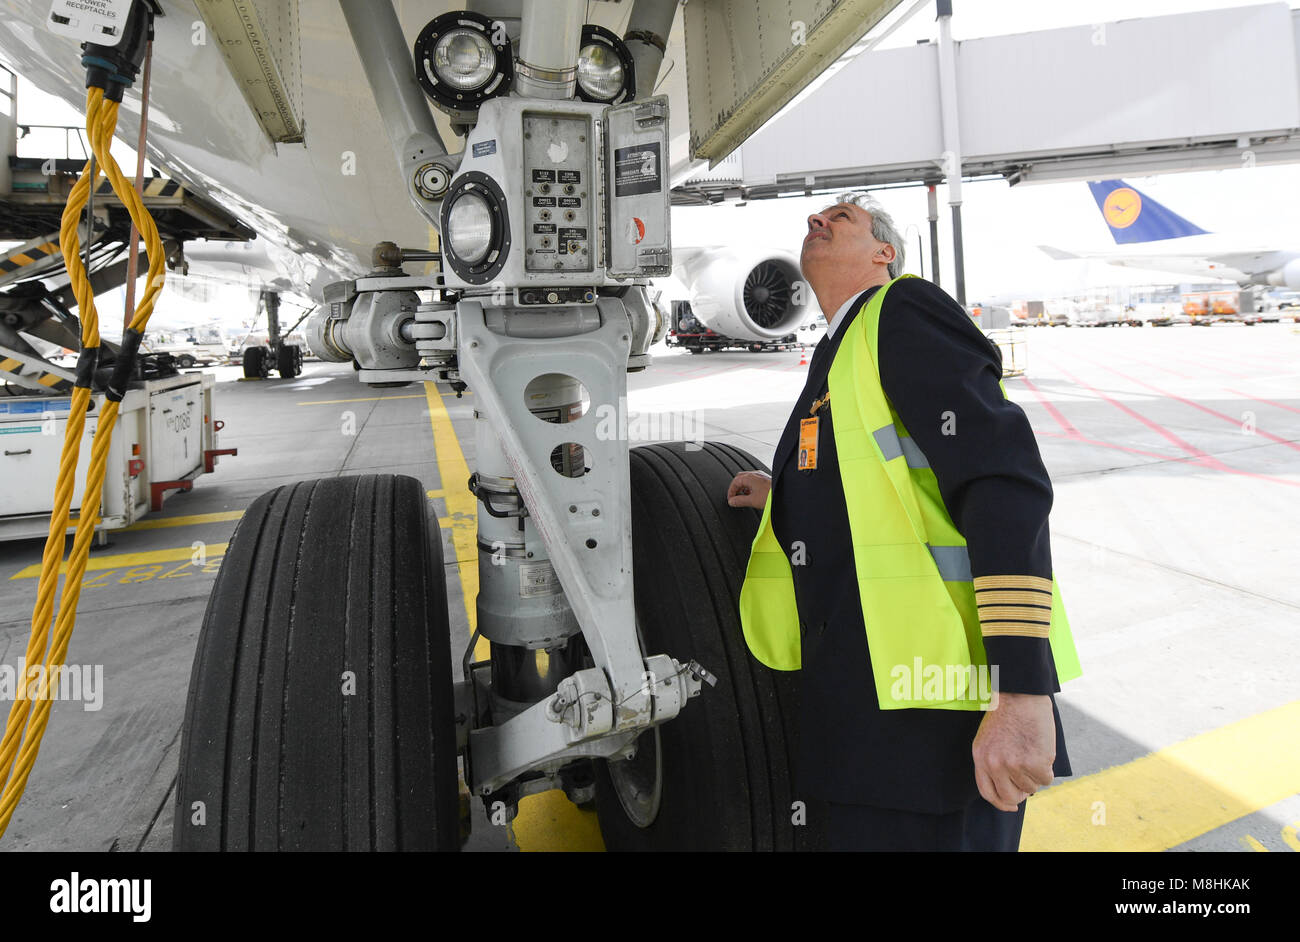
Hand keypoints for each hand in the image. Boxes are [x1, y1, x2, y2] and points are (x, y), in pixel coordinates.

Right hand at [726, 470, 770, 508]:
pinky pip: (753, 481)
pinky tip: (752, 495)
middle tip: (735, 497)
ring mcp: (760, 476)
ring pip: (747, 480)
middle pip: (740, 478)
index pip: (734, 482)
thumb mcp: (752, 500)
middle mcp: (755, 474)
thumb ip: (739, 501)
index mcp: (750, 477)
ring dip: (743, 488)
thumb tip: (732, 502)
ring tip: (743, 497)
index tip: (730, 499)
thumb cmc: (771, 495)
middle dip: (736, 488)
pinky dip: (749, 488)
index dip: (731, 491)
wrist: (784, 494)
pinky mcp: (765, 480)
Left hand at [972, 692, 1055, 811]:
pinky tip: (1042, 749)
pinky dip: (1048, 768)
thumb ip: (994, 761)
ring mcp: (1014, 765)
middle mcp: (995, 764)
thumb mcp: (989, 738)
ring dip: (1036, 774)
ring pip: (1031, 787)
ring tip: (1033, 750)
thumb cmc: (1008, 712)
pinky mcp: (1034, 762)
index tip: (1011, 806)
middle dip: (1021, 793)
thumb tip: (1012, 787)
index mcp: (981, 757)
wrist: (1021, 694)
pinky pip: (1046, 779)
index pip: (988, 792)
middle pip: (1009, 797)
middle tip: (1029, 780)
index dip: (1001, 803)